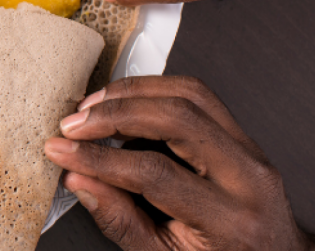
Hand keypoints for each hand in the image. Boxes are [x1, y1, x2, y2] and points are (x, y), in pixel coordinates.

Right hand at [44, 76, 314, 250]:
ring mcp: (252, 151)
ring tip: (92, 107)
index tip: (62, 152)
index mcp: (230, 220)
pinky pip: (199, 96)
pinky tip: (124, 103)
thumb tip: (79, 179)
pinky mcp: (243, 135)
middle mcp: (249, 178)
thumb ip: (120, 221)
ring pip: (190, 94)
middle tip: (74, 125)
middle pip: (178, 118)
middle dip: (114, 115)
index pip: (156, 173)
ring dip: (132, 93)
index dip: (99, 159)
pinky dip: (154, 92)